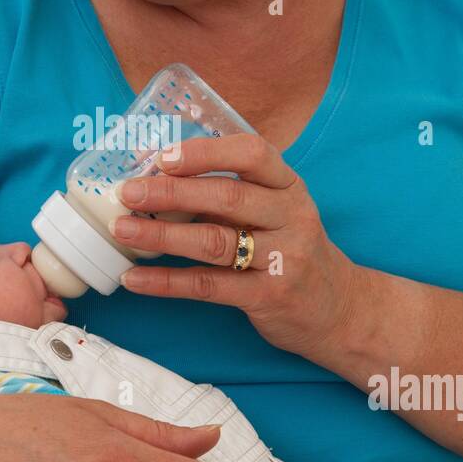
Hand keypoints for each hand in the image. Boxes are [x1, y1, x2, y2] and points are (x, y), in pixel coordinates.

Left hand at [111, 132, 359, 360]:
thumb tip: (155, 171)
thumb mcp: (275, 211)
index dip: (206, 153)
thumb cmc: (290, 249)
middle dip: (172, 193)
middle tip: (129, 192)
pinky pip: (209, 286)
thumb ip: (227, 192)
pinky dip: (167, 282)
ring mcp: (283, 258)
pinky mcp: (269, 297)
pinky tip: (135, 278)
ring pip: (214, 242)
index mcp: (289, 186)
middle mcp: (291, 217)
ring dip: (162, 235)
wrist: (339, 309)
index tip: (164, 156)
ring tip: (123, 229)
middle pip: (228, 197)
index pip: (252, 154)